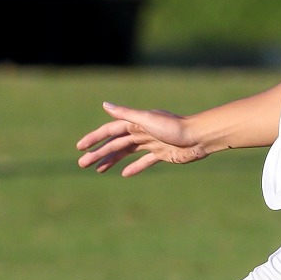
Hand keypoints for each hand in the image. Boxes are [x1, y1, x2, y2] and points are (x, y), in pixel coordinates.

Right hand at [76, 102, 208, 176]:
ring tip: (98, 170)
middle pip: (115, 144)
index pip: (109, 131)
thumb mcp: (147, 120)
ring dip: (111, 160)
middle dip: (98, 153)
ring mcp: (152, 143)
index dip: (94, 139)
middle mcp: (142, 131)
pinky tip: (124, 174)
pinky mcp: (162, 154)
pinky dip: (134, 167)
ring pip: (126, 152)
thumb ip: (126, 114)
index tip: (80, 148)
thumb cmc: (174, 127)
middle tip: (82, 164)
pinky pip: (144, 161)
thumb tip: (104, 105)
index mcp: (136, 122)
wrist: (199, 137)